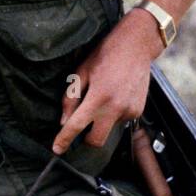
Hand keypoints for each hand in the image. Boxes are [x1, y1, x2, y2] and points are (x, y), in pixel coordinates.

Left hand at [53, 9, 156, 154]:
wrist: (137, 45)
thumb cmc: (106, 55)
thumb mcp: (82, 72)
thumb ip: (71, 98)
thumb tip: (64, 120)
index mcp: (98, 96)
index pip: (77, 125)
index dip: (64, 139)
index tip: (57, 149)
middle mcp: (115, 107)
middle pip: (97, 140)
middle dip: (87, 139)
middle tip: (82, 128)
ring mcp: (129, 111)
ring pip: (109, 129)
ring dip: (103, 121)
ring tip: (105, 97)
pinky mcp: (138, 111)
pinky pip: (121, 121)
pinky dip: (115, 114)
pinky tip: (116, 96)